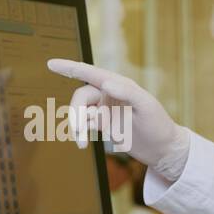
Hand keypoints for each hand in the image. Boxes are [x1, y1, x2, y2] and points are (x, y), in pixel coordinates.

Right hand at [48, 58, 190, 182]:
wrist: (162, 150)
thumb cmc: (158, 125)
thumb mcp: (146, 107)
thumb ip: (126, 92)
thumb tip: (104, 83)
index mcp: (118, 84)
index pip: (89, 73)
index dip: (69, 67)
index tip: (51, 63)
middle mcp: (109, 94)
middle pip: (80, 98)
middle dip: (75, 113)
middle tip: (78, 131)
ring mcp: (105, 109)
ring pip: (80, 112)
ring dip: (77, 126)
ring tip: (81, 142)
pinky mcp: (103, 124)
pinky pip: (84, 124)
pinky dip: (80, 132)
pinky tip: (83, 142)